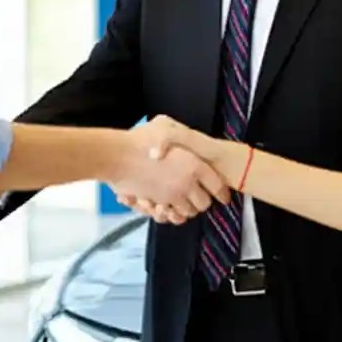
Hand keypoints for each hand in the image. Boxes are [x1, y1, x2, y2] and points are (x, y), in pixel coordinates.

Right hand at [107, 124, 229, 224]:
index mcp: (195, 165)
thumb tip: (181, 134)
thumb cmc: (138, 140)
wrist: (118, 156)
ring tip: (184, 201)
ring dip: (188, 208)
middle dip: (203, 201)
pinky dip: (172, 214)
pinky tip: (168, 206)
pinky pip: (171, 216)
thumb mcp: (163, 125)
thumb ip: (177, 131)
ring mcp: (172, 196)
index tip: (223, 196)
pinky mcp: (157, 203)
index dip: (222, 192)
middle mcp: (187, 183)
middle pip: (205, 204)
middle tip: (200, 196)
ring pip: (189, 212)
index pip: (218, 185)